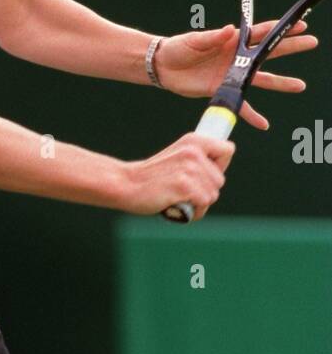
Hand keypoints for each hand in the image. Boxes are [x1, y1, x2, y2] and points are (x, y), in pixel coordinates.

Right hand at [121, 132, 235, 219]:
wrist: (126, 184)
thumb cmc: (152, 177)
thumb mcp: (177, 157)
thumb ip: (197, 160)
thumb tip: (218, 175)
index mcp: (194, 141)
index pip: (228, 150)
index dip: (218, 166)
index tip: (202, 174)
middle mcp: (194, 151)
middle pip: (220, 180)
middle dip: (205, 190)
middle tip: (183, 192)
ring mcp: (190, 168)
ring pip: (213, 194)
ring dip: (198, 203)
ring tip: (180, 200)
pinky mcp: (185, 186)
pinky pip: (204, 204)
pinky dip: (194, 212)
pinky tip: (179, 208)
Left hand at [154, 21, 316, 129]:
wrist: (163, 67)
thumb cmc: (178, 48)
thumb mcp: (194, 40)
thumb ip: (213, 37)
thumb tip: (231, 30)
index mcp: (232, 41)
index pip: (261, 33)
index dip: (281, 29)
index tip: (301, 24)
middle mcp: (237, 58)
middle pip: (269, 53)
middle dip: (291, 47)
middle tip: (312, 43)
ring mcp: (232, 75)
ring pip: (262, 80)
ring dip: (281, 83)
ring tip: (300, 86)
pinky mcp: (222, 91)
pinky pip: (240, 105)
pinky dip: (251, 115)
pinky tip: (264, 124)